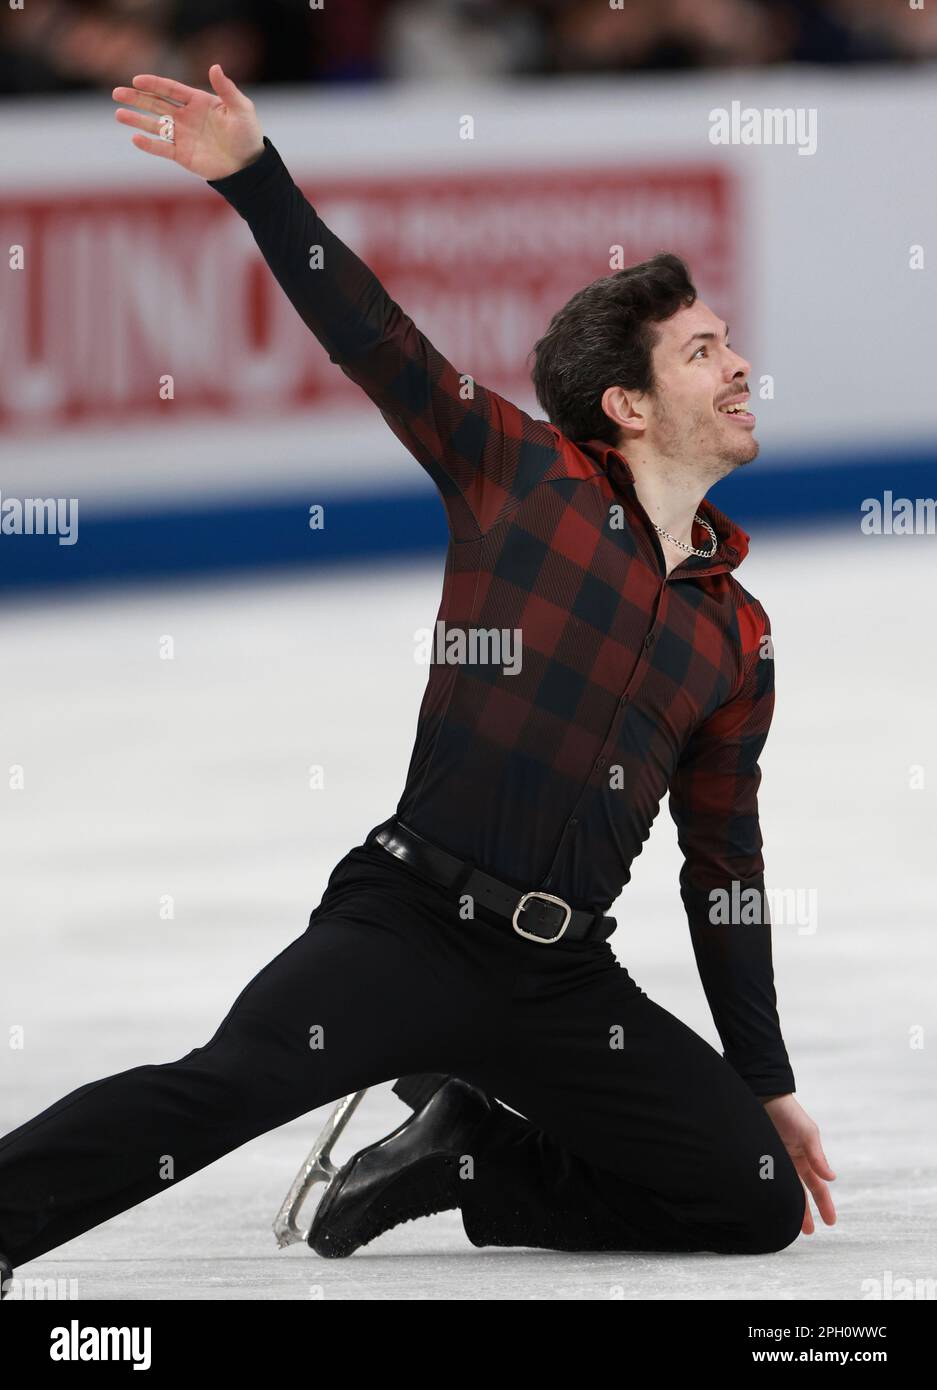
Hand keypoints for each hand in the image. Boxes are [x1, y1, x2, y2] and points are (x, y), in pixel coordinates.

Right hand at [112, 63, 263, 179]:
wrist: (248, 166)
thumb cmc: (247, 134)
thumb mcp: (241, 109)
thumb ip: (226, 89)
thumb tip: (214, 67)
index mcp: (198, 101)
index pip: (171, 89)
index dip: (154, 84)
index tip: (137, 80)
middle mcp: (186, 117)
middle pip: (157, 104)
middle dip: (137, 98)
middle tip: (117, 93)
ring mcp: (183, 136)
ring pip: (155, 125)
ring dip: (136, 119)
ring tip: (119, 114)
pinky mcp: (182, 155)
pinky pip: (163, 149)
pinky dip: (149, 145)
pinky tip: (136, 138)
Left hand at [762, 1094, 835, 1234]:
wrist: (764, 1095)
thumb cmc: (789, 1112)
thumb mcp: (807, 1133)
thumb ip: (817, 1156)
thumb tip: (832, 1178)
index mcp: (805, 1157)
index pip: (818, 1185)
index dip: (825, 1203)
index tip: (831, 1222)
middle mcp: (790, 1161)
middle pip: (799, 1192)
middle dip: (805, 1212)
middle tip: (809, 1233)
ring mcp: (773, 1160)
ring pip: (782, 1190)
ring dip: (786, 1206)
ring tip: (785, 1225)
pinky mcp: (758, 1158)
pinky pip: (764, 1180)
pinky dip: (767, 1193)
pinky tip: (765, 1206)